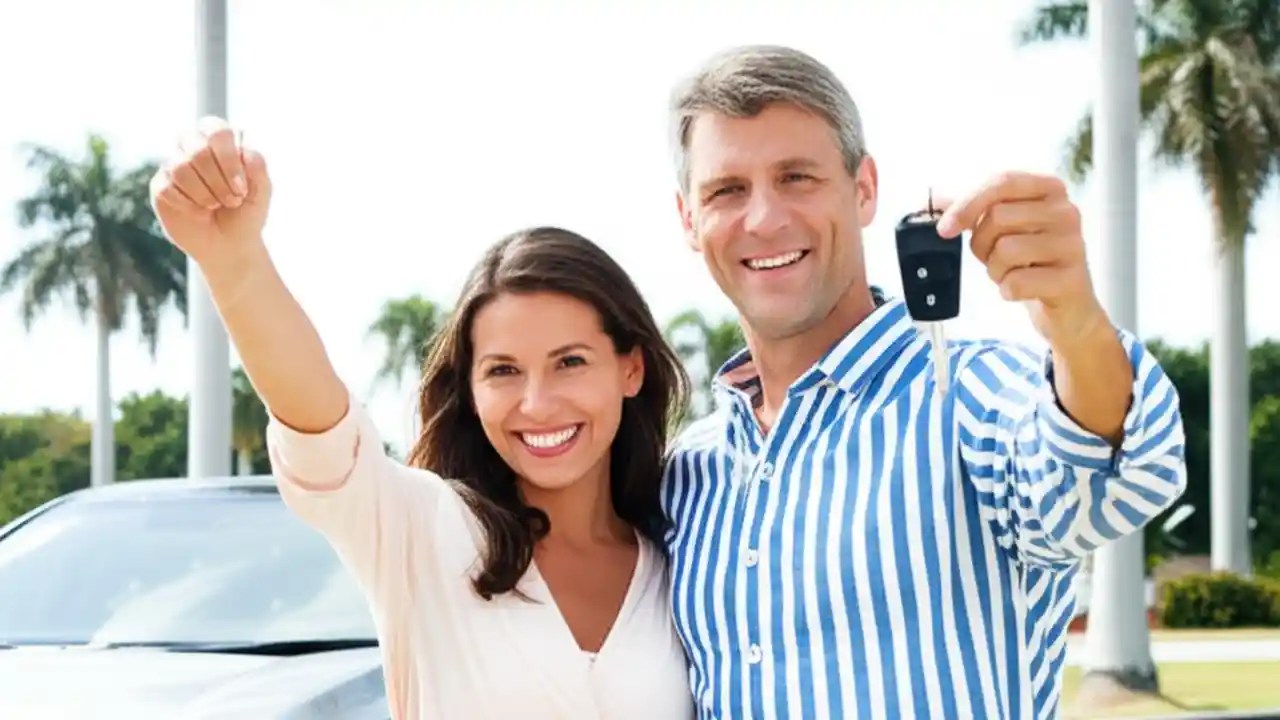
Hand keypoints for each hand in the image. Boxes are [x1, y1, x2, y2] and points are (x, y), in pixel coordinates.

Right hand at [149, 116, 271, 266]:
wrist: (230, 245)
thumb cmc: (246, 213)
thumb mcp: (262, 192)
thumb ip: (258, 166)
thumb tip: (244, 148)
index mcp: (221, 142)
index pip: (217, 130)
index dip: (228, 158)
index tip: (241, 188)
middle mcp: (195, 147)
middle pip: (197, 148)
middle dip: (218, 180)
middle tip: (232, 201)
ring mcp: (174, 165)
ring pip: (180, 167)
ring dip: (204, 194)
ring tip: (216, 206)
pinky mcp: (160, 186)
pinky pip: (167, 188)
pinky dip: (188, 205)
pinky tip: (200, 213)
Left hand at [935, 171, 1109, 347]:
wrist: (1066, 308)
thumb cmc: (1028, 262)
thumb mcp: (1000, 229)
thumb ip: (970, 210)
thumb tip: (932, 200)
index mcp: (1049, 190)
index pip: (1002, 181)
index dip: (968, 203)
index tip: (944, 229)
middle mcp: (1066, 212)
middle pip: (999, 217)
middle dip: (982, 244)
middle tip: (994, 257)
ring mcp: (1073, 245)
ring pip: (1006, 249)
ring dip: (995, 269)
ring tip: (1012, 273)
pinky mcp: (1071, 280)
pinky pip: (1017, 282)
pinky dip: (1008, 290)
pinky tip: (1023, 289)